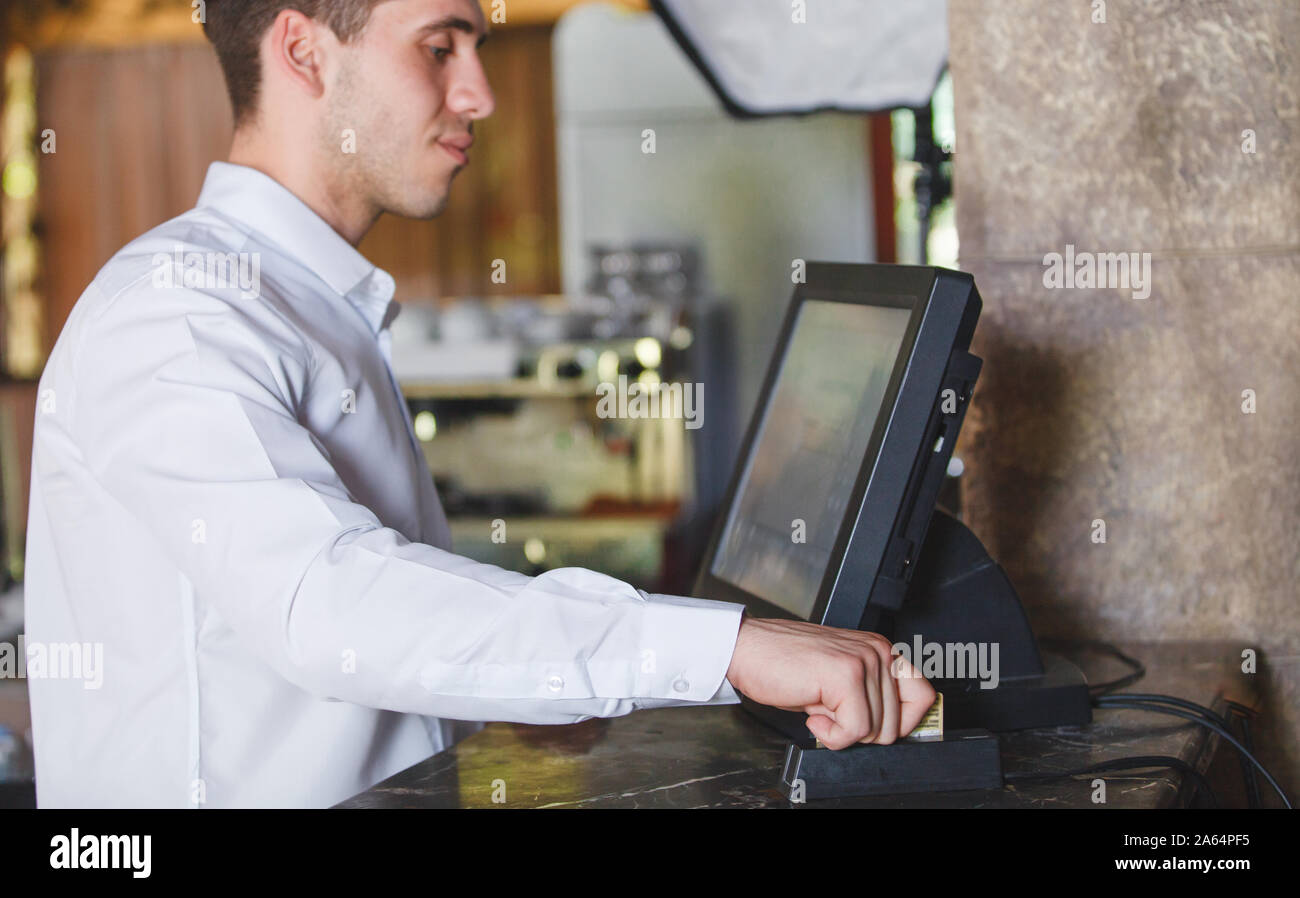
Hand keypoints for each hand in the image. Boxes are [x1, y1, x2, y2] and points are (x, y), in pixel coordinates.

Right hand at [725, 617, 934, 749]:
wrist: (747, 649)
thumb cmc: (784, 663)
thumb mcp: (837, 678)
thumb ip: (868, 695)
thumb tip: (892, 728)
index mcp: (880, 650)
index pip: (923, 696)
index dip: (904, 724)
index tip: (877, 730)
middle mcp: (877, 652)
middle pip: (896, 724)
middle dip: (861, 731)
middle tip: (831, 714)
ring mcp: (864, 662)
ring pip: (875, 730)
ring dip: (842, 732)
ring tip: (818, 709)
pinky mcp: (846, 677)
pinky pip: (854, 731)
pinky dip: (831, 735)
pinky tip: (813, 715)